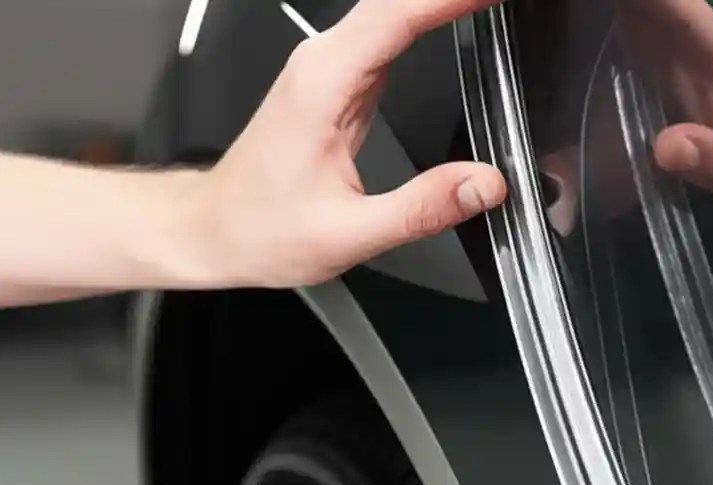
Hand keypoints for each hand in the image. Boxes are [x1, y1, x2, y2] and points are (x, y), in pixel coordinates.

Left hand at [198, 0, 507, 288]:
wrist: (215, 230)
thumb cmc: (259, 228)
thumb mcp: (347, 234)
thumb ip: (421, 208)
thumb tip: (484, 184)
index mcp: (323, 85)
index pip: (399, 13)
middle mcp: (324, 64)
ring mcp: (332, 67)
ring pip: (398, 8)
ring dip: (445, 0)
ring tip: (497, 4)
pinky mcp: (342, 79)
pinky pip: (394, 29)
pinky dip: (432, 15)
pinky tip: (462, 12)